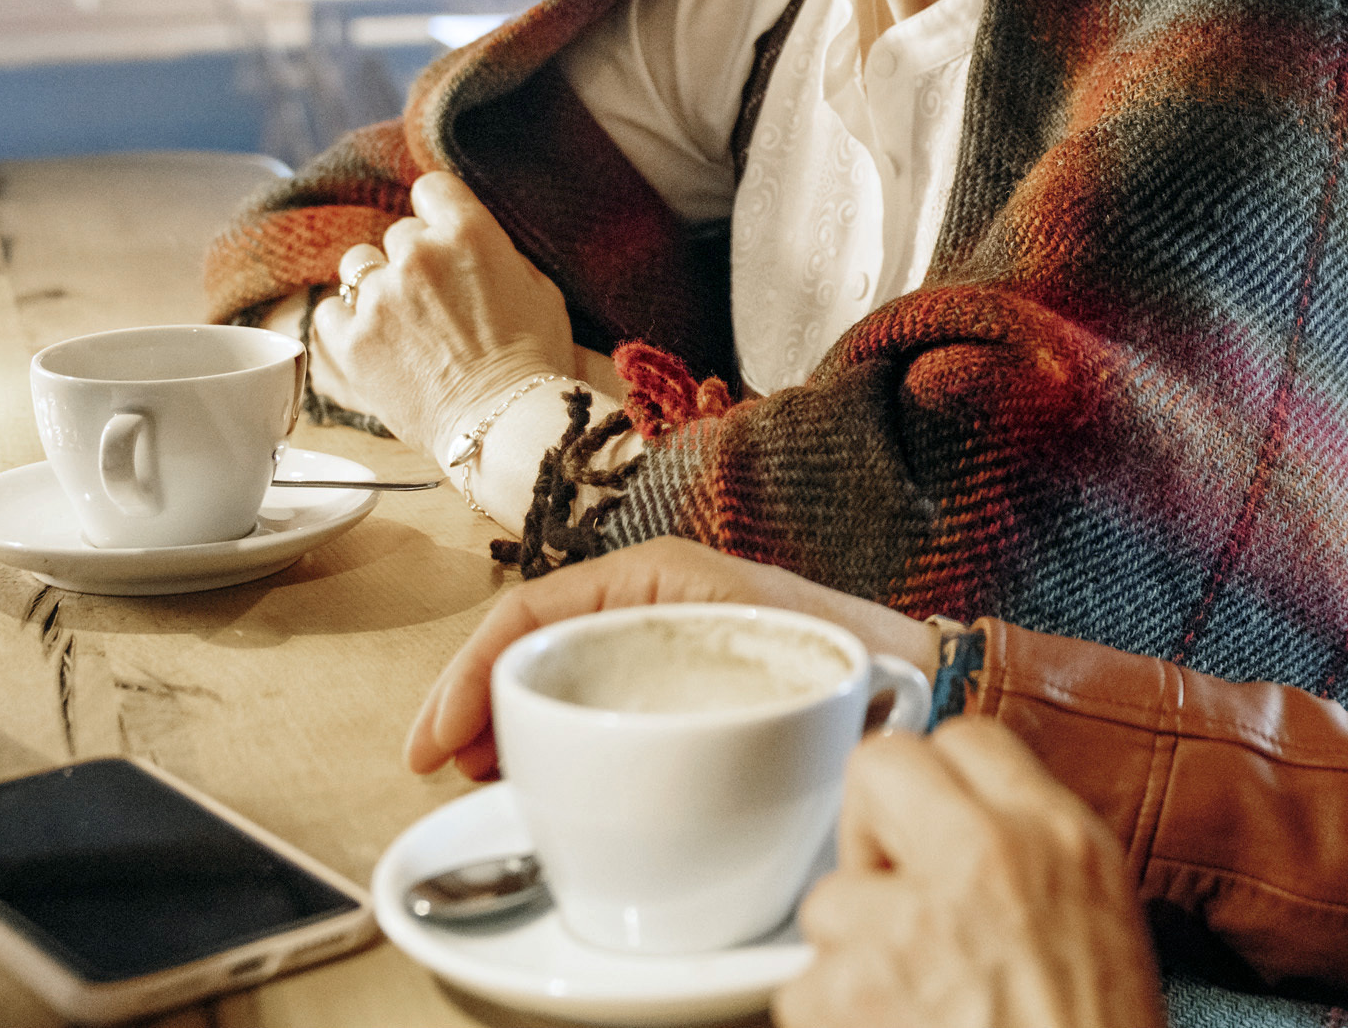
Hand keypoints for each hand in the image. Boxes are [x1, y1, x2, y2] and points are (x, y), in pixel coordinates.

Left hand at [311, 171, 574, 456]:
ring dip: (377, 286)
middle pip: (399, 234)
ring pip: (358, 266)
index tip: (442, 234)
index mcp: (469, 234)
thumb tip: (470, 244)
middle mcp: (418, 256)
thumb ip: (498, 254)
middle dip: (415, 260)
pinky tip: (372, 340)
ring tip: (401, 321)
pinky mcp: (349, 340)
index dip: (438, 212)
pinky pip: (329, 311)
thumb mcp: (540, 290)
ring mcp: (378, 298)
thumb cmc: (533, 360)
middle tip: (436, 299)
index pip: (432, 189)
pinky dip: (346, 323)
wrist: (503, 423)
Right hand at [406, 537, 939, 779]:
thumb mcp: (747, 656)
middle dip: (473, 700)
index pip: (530, 613)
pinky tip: (530, 770)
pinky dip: (549, 732)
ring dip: (504, 719)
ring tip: (476, 772)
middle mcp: (651, 597)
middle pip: (531, 642)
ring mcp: (660, 636)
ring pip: (554, 671)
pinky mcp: (674, 677)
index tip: (433, 740)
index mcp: (657, 576)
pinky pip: (591, 697)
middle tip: (442, 765)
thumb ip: (672, 686)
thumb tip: (577, 741)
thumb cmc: (845, 656)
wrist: (913, 680)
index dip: (468, 674)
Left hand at [775, 720, 1165, 1027]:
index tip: (927, 822)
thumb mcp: (1102, 922)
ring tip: (910, 1002)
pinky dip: (832, 1021)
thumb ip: (1033, 856)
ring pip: (828, 898)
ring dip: (851, 953)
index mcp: (1060, 840)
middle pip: (880, 767)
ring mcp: (914, 926)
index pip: (967, 737)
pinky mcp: (852, 995)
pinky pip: (803, 988)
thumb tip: (963, 822)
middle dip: (871, 827)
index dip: (936, 781)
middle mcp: (988, 861)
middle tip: (890, 886)